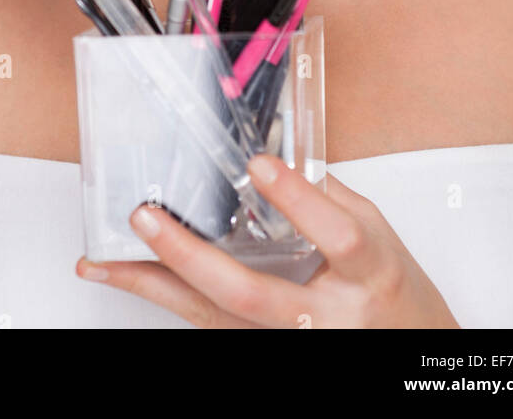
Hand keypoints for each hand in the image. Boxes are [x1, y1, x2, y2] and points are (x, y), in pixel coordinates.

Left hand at [76, 154, 460, 328]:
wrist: (409, 354)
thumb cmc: (394, 292)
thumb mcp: (382, 234)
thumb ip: (331, 196)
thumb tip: (277, 158)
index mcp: (367, 276)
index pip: (337, 239)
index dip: (300, 201)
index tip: (262, 164)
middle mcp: (323, 319)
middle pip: (250, 295)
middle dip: (190, 256)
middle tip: (146, 219)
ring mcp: (289, 342)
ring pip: (213, 318)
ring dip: (152, 287)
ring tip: (103, 260)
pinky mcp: (264, 348)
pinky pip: (208, 323)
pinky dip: (165, 297)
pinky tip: (128, 277)